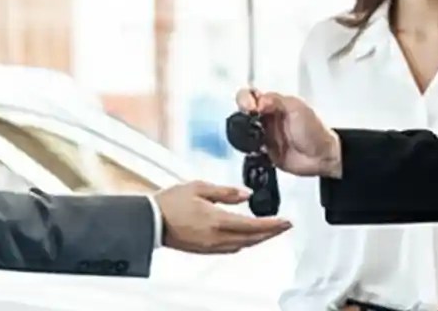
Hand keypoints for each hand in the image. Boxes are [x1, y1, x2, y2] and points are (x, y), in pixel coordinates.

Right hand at [155, 181, 290, 253]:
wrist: (150, 221)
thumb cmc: (170, 202)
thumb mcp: (199, 187)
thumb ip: (225, 192)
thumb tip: (246, 194)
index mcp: (217, 221)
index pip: (253, 225)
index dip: (273, 225)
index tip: (286, 221)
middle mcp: (216, 238)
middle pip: (252, 239)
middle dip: (271, 233)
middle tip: (284, 226)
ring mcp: (211, 246)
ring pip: (243, 245)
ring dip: (259, 239)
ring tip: (269, 230)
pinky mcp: (204, 250)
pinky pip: (231, 249)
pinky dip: (244, 242)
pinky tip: (246, 236)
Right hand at [235, 88, 342, 177]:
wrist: (322, 157)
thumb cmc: (315, 131)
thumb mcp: (297, 109)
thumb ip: (277, 101)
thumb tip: (259, 100)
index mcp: (275, 104)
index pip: (253, 95)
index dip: (246, 98)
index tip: (250, 107)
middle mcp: (268, 118)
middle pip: (244, 110)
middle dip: (241, 112)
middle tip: (248, 117)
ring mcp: (265, 135)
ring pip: (244, 129)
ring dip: (243, 131)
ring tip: (251, 134)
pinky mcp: (264, 151)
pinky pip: (249, 148)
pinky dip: (247, 148)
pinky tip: (254, 147)